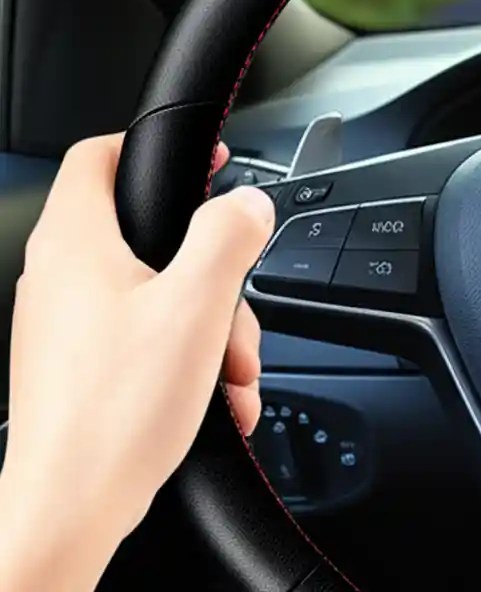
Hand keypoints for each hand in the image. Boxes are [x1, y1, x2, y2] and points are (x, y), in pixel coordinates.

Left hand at [0, 135, 271, 591]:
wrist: (71, 504)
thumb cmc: (116, 411)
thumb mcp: (198, 305)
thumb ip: (228, 238)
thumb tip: (247, 204)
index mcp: (77, 242)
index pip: (102, 154)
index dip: (157, 148)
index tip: (207, 163)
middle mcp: (62, 277)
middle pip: (154, 240)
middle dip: (215, 279)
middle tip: (235, 315)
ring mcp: (67, 323)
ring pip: (160, 296)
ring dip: (211, 331)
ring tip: (229, 376)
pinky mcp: (79, 364)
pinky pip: (146, 340)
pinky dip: (187, 361)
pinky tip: (213, 399)